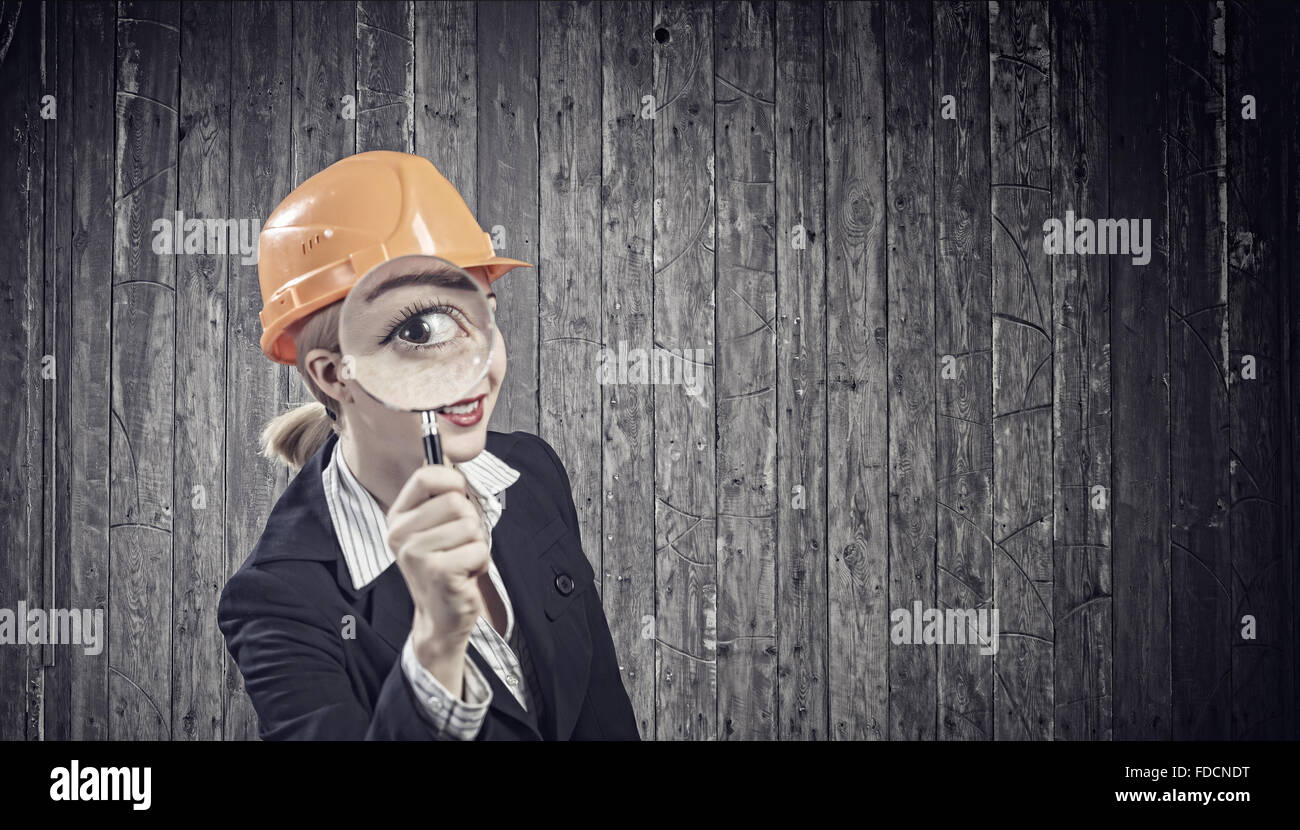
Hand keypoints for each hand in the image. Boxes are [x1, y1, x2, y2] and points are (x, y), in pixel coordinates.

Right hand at [385, 464, 489, 689]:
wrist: (441, 615)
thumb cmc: (446, 564)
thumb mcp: (437, 527)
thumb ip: (441, 495)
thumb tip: (448, 446)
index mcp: (399, 517)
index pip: (426, 475)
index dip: (452, 481)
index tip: (457, 496)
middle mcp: (400, 534)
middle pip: (455, 501)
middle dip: (470, 523)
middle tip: (459, 544)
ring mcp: (416, 553)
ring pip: (471, 526)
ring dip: (476, 545)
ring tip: (461, 561)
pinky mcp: (437, 572)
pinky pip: (478, 549)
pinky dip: (480, 563)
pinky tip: (464, 575)